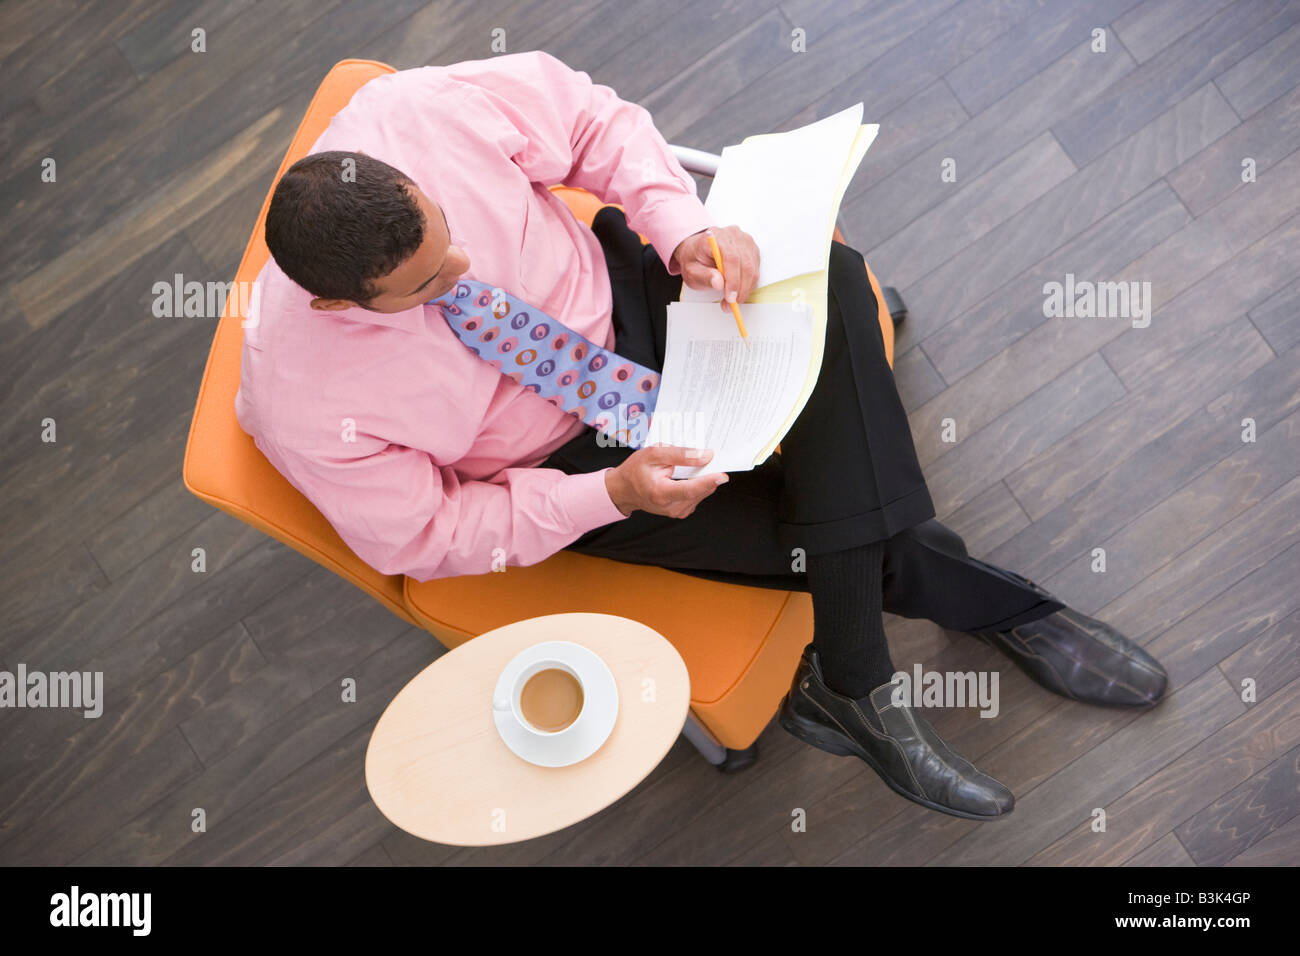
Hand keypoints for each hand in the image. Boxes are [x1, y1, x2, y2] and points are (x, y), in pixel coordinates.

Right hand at [604, 445, 728, 517]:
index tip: (723, 475)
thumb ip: (680, 454)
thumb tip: (705, 456)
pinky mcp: (680, 511)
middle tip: (713, 460)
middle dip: (708, 475)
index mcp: (660, 493)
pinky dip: (698, 486)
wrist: (624, 489)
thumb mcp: (654, 454)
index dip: (708, 482)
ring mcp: (676, 511)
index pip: (690, 489)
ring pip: (701, 494)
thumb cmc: (635, 471)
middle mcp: (669, 507)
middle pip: (699, 491)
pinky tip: (689, 477)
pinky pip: (697, 497)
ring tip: (691, 467)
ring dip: (702, 480)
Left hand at [671, 226, 759, 312]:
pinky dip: (748, 284)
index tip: (730, 297)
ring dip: (745, 289)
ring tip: (732, 302)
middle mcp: (733, 235)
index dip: (733, 280)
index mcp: (716, 237)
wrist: (698, 250)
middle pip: (745, 264)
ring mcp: (744, 241)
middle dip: (740, 289)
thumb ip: (704, 277)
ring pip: (752, 269)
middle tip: (731, 305)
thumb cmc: (695, 259)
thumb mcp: (691, 271)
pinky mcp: (751, 249)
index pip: (731, 258)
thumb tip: (719, 284)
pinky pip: (755, 270)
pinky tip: (737, 290)